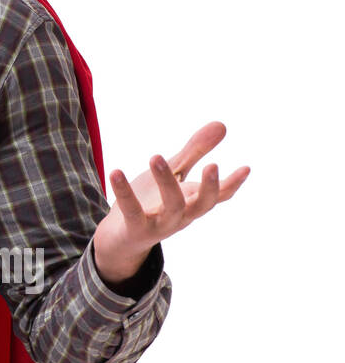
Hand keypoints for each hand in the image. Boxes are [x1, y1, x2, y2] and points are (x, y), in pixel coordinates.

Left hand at [94, 120, 250, 282]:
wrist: (121, 237)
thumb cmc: (152, 201)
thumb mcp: (174, 173)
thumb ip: (195, 151)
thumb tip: (222, 125)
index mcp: (193, 202)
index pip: (220, 195)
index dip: (233, 183)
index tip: (246, 168)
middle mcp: (182, 215)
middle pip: (202, 205)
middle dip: (209, 187)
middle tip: (213, 165)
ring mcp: (160, 224)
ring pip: (171, 206)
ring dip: (166, 181)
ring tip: (156, 156)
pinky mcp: (136, 228)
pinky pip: (132, 210)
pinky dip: (124, 191)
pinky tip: (115, 172)